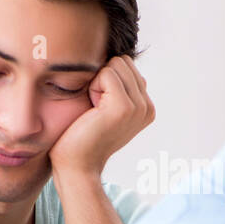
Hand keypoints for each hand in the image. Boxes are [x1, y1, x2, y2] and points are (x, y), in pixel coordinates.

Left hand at [48, 55, 153, 178]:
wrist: (76, 165)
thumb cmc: (82, 135)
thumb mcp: (106, 107)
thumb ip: (119, 86)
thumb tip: (118, 58)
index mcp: (146, 106)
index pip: (127, 65)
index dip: (106, 79)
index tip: (100, 107)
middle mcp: (147, 107)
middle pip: (123, 61)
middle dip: (103, 77)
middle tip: (95, 107)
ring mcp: (139, 107)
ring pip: (116, 64)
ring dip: (98, 82)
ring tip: (94, 109)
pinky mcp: (125, 107)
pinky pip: (107, 73)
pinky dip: (93, 87)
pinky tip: (92, 110)